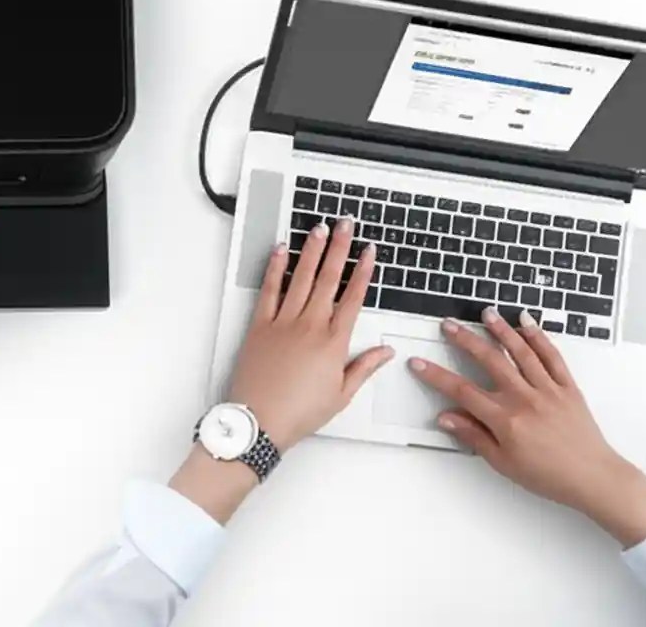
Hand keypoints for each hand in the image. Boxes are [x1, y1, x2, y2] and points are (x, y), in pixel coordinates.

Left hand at [228, 218, 393, 450]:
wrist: (259, 421)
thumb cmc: (298, 412)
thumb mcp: (341, 395)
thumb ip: (364, 368)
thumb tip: (385, 352)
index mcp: (333, 342)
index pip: (353, 298)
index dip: (362, 272)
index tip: (368, 252)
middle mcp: (310, 326)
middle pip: (329, 279)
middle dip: (339, 248)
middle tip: (346, 225)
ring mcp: (283, 323)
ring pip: (301, 278)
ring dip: (311, 250)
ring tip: (319, 228)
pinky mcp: (259, 326)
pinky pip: (269, 290)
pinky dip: (275, 268)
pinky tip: (280, 251)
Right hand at [409, 308, 645, 546]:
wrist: (593, 478)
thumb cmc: (549, 476)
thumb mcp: (503, 463)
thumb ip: (473, 436)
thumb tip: (446, 418)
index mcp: (505, 420)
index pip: (461, 391)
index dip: (436, 375)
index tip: (418, 363)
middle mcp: (525, 399)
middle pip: (489, 361)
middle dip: (465, 340)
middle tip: (448, 326)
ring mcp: (548, 389)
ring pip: (520, 351)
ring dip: (501, 330)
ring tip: (486, 313)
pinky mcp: (568, 387)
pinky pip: (552, 356)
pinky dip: (539, 337)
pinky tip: (527, 324)